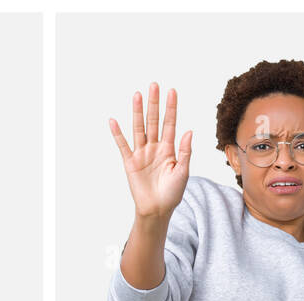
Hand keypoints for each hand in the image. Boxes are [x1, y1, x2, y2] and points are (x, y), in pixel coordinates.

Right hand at [109, 82, 190, 219]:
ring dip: (138, 112)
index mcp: (169, 149)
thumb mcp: (183, 173)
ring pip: (139, 129)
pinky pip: (123, 146)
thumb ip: (185, 152)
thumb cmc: (172, 194)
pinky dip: (118, 134)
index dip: (171, 108)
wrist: (157, 211)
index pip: (170, 124)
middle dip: (154, 104)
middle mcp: (155, 148)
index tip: (172, 91)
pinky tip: (114, 121)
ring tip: (137, 95)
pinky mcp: (131, 163)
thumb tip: (189, 131)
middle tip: (154, 85)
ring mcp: (142, 154)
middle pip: (154, 121)